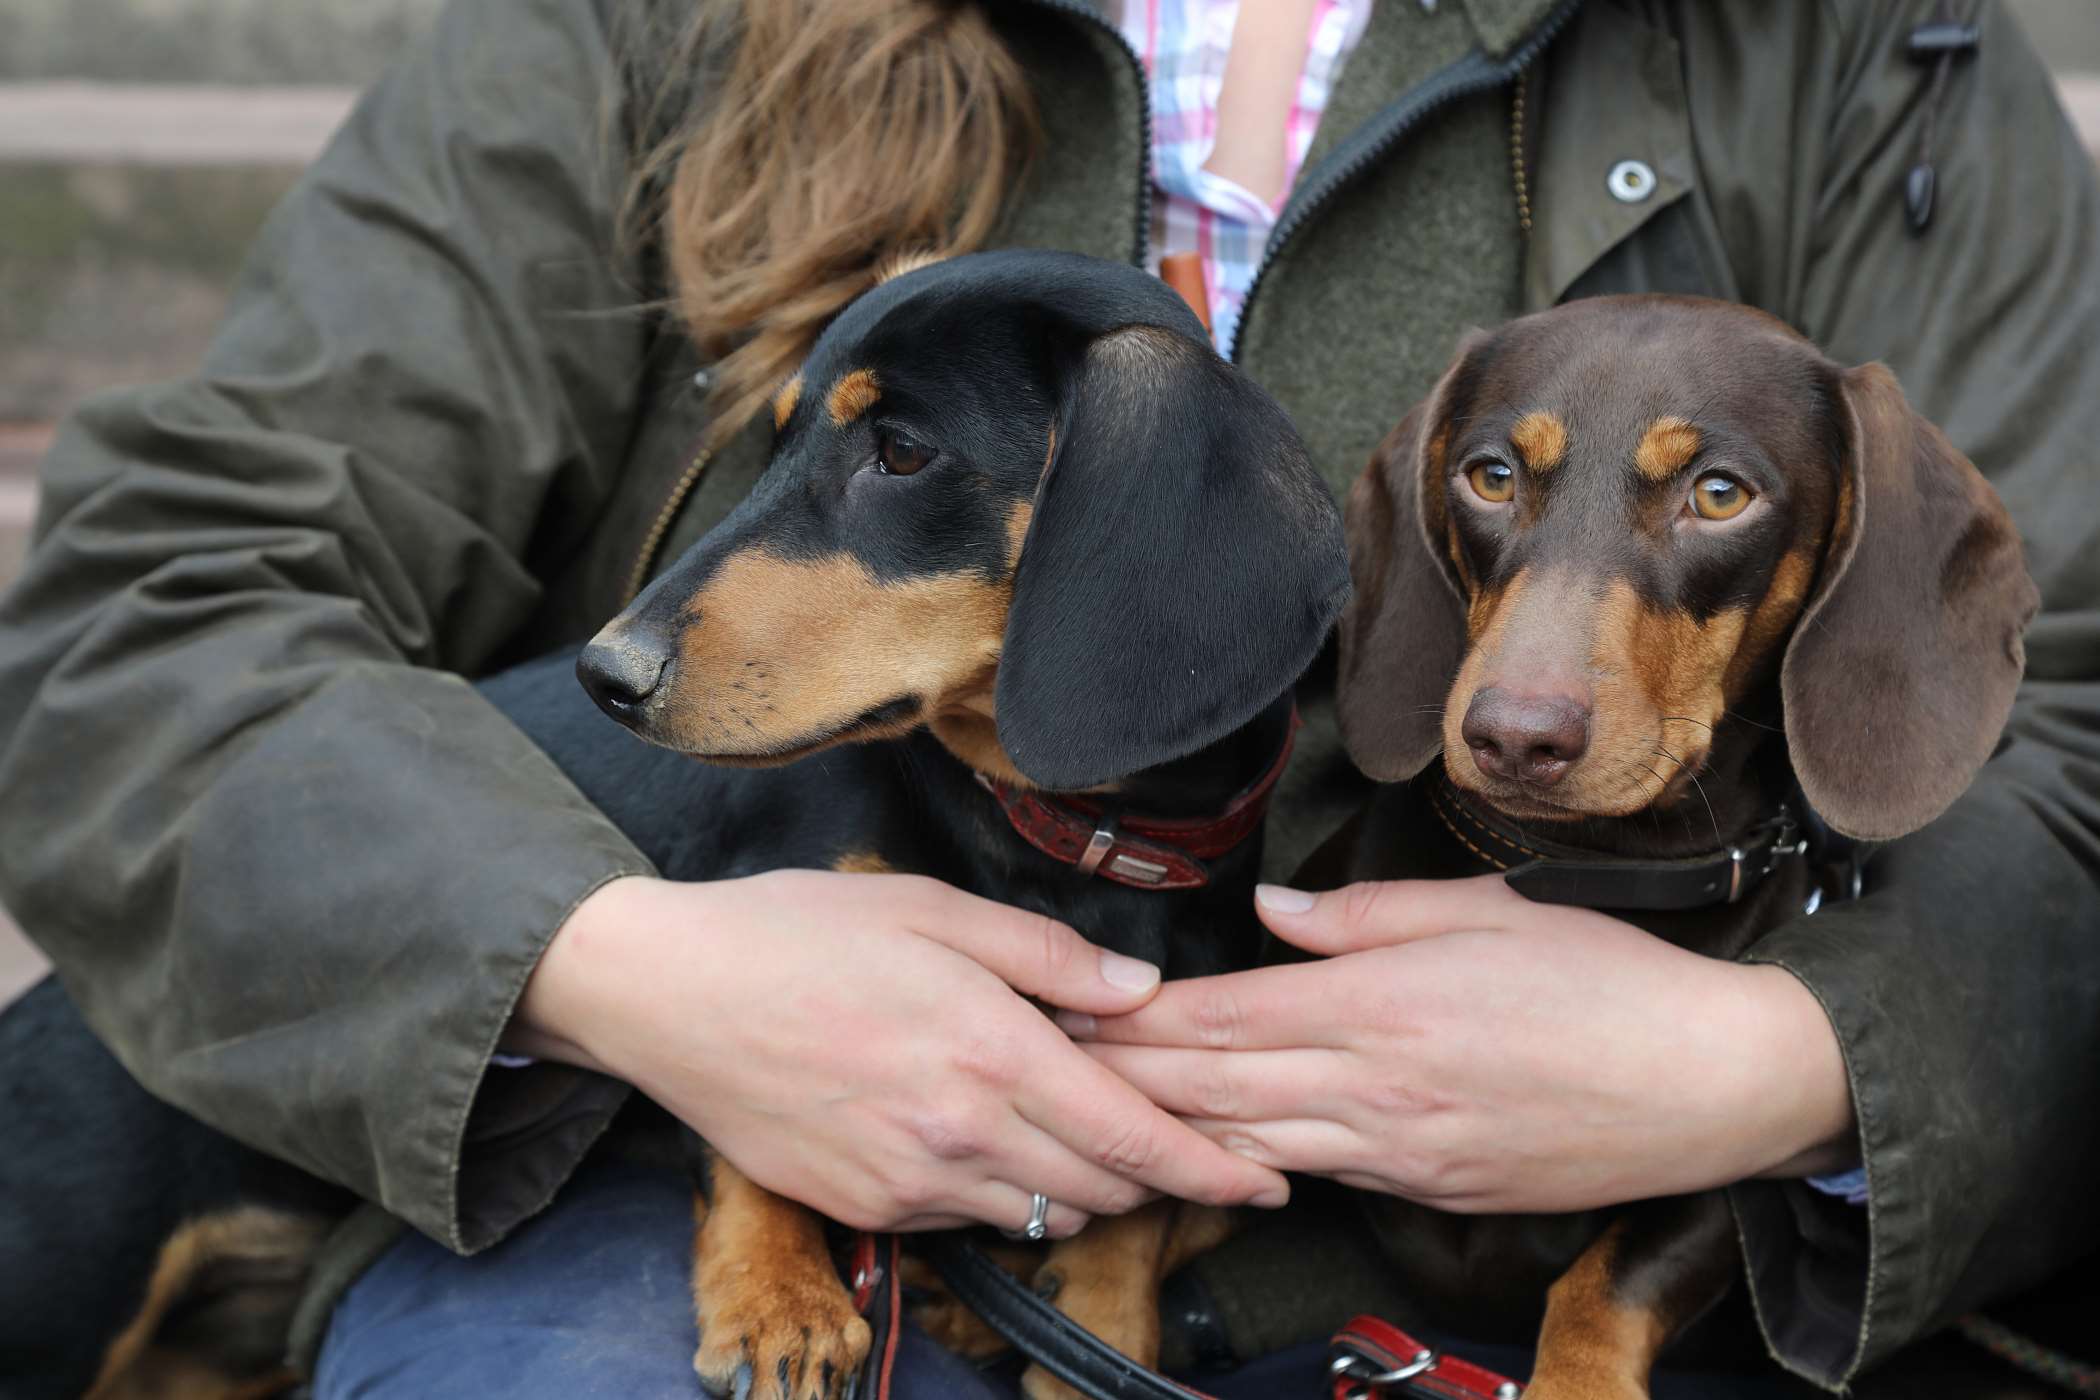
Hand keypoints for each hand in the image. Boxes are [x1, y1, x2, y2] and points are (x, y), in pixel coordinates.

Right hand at [508, 872, 1288, 1235]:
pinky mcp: (865, 1208)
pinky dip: (1003, 1188)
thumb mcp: (933, 910)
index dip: (1211, 1169)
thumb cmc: (796, 933)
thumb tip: (1141, 991)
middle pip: (1101, 1187)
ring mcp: (910, 1183)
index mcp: (991, 1053)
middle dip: (1153, 1172)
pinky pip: (969, 1218)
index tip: (1263, 1182)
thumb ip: (1048, 957)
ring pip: (1041, 1211)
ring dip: (1081, 1183)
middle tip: (1177, 1137)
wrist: (665, 994)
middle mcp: (960, 1136)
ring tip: (1080, 1128)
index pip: (1135, 1137)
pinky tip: (985, 1133)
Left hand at [1065, 876, 1856, 1213]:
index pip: (1220, 1016)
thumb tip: (1269, 909)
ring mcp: (1401, 1152)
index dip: (1135, 1021)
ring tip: (1098, 1121)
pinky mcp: (1430, 1191)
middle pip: (1214, 1089)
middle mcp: (1375, 1088)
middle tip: (1046, 1070)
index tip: (1072, 1012)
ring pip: (1253, 1145)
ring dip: (1169, 1134)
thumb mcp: (1481, 911)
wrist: (1710, 1084)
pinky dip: (1252, 1166)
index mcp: (1380, 1005)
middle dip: (1123, 1082)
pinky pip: (1320, 1174)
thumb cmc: (1605, 983)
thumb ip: (1360, 913)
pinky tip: (1211, 1159)